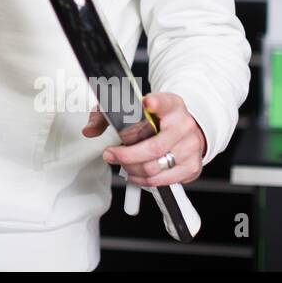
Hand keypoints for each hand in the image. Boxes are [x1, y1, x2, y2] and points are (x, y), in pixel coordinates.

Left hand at [83, 92, 207, 187]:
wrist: (185, 129)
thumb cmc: (158, 119)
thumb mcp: (134, 109)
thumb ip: (107, 115)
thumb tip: (89, 130)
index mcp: (172, 105)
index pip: (165, 102)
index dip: (156, 103)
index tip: (147, 103)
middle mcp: (184, 126)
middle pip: (153, 147)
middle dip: (126, 155)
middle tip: (110, 154)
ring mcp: (190, 148)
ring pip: (155, 167)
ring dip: (132, 169)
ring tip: (122, 164)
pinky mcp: (192, 167)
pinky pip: (162, 180)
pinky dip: (143, 180)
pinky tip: (134, 173)